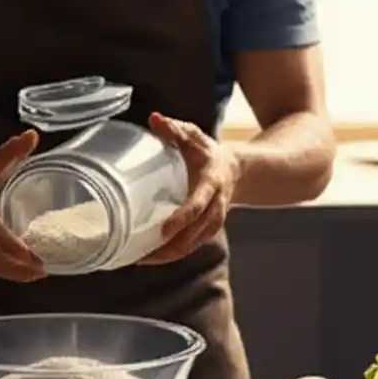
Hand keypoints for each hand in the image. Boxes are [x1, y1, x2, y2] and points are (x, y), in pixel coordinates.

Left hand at [141, 113, 241, 264]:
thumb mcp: (194, 136)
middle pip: (194, 233)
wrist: (235, 169)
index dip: (182, 220)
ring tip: (142, 260)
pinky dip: (173, 255)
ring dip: (169, 255)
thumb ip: (175, 129)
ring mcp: (213, 221)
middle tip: (143, 254)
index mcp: (211, 183)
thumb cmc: (207, 152)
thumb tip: (154, 118)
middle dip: (170, 246)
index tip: (164, 231)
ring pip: (192, 245)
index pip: (197, 206)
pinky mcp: (207, 230)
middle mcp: (215, 206)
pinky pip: (191, 247)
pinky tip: (152, 259)